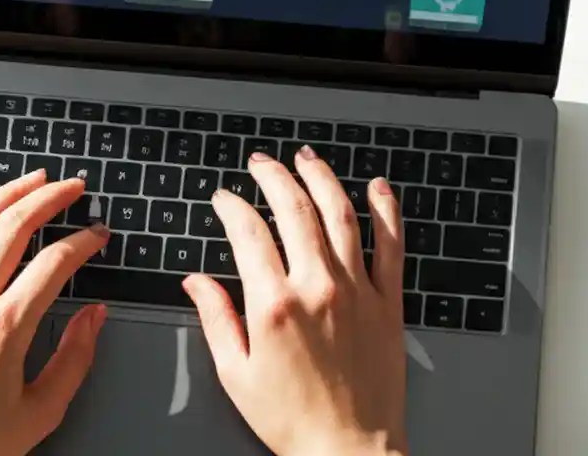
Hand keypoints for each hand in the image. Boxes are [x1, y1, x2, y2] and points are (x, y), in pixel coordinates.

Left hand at [0, 171, 110, 455]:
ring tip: (31, 180)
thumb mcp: (41, 410)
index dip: (84, 241)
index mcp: (6, 329)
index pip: (55, 263)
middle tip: (73, 187)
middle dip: (49, 198)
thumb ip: (75, 358)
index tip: (99, 235)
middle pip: (13, 228)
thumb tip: (94, 317)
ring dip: (5, 195)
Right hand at [184, 147, 407, 455]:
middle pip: (294, 210)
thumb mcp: (236, 374)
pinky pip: (391, 245)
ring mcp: (357, 291)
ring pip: (341, 215)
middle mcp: (318, 289)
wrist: (349, 451)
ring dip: (322, 179)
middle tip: (262, 163)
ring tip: (307, 159)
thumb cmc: (293, 421)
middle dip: (274, 177)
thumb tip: (196, 282)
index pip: (248, 232)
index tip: (225, 199)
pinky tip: (378, 188)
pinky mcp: (388, 302)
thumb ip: (216, 319)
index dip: (232, 206)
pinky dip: (386, 211)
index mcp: (274, 306)